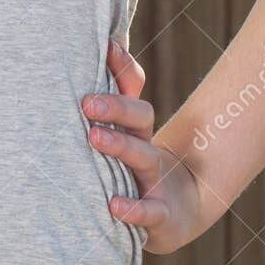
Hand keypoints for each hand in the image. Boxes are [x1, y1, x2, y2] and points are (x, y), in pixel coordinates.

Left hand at [81, 38, 210, 255]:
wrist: (178, 216)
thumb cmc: (134, 171)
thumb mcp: (121, 140)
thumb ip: (104, 108)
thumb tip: (89, 57)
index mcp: (135, 128)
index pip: (133, 92)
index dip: (123, 69)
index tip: (106, 48)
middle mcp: (146, 148)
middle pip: (140, 118)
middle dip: (116, 106)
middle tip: (87, 102)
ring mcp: (155, 181)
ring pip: (143, 157)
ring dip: (120, 146)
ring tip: (94, 137)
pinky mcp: (162, 216)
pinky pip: (149, 212)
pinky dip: (133, 209)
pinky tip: (113, 206)